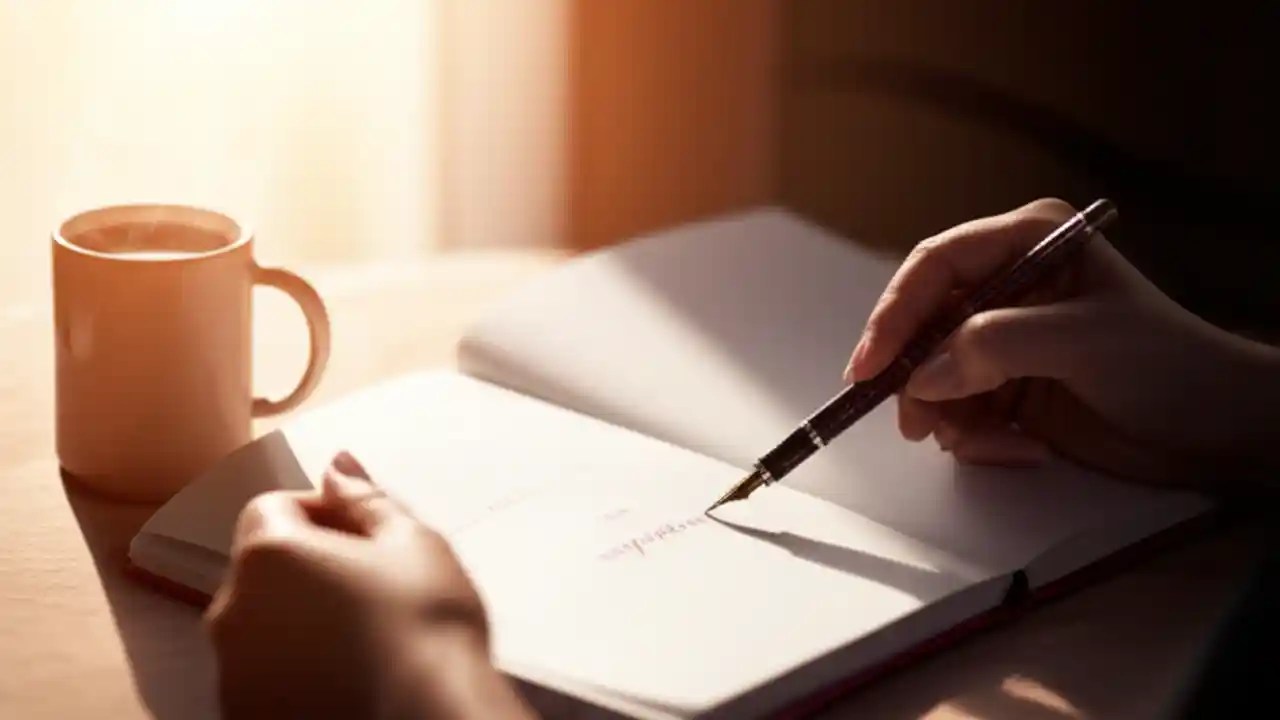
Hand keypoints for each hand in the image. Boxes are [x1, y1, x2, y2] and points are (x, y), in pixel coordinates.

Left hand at [205, 452, 535, 719]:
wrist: (431, 717)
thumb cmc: (428, 623)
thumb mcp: (412, 542)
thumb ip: (364, 499)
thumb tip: (336, 464)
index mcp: (267, 555)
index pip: (273, 506)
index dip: (321, 511)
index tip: (366, 535)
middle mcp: (231, 611)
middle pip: (262, 567)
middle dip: (308, 565)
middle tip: (372, 583)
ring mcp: (233, 673)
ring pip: (261, 624)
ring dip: (299, 617)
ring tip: (364, 635)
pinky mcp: (245, 716)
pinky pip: (264, 675)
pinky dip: (294, 667)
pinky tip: (349, 674)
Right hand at [846, 198, 1279, 489]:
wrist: (1218, 430)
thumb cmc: (1166, 364)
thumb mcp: (1081, 342)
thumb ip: (993, 346)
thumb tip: (919, 376)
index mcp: (1029, 242)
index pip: (937, 266)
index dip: (896, 313)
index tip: (870, 366)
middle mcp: (1009, 283)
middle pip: (923, 324)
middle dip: (918, 378)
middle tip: (916, 424)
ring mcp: (1005, 338)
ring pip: (933, 376)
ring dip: (954, 419)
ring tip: (998, 444)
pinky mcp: (1007, 386)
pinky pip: (958, 411)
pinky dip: (979, 438)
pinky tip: (1025, 448)